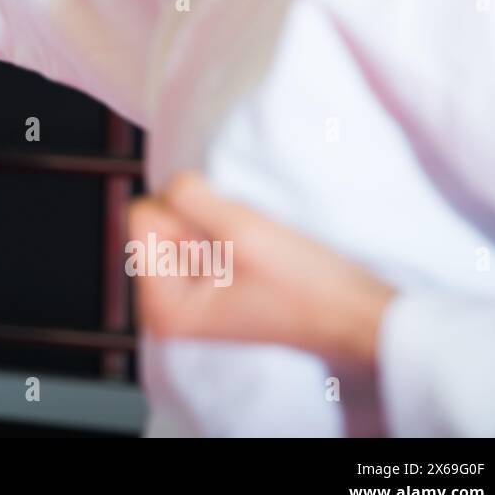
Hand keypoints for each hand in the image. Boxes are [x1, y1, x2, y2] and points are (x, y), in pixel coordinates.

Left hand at [127, 170, 395, 363]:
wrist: (354, 313)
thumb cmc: (303, 283)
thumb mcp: (240, 230)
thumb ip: (189, 197)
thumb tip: (168, 181)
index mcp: (160, 306)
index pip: (140, 214)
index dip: (186, 212)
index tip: (227, 241)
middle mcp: (162, 305)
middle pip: (157, 218)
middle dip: (199, 219)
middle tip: (243, 248)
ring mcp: (183, 294)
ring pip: (179, 221)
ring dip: (215, 223)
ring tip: (251, 253)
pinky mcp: (206, 283)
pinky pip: (199, 232)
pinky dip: (224, 232)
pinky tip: (252, 254)